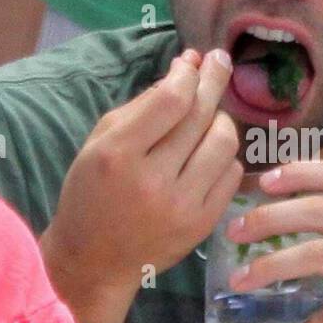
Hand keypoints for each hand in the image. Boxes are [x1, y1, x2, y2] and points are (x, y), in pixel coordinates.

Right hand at [42, 48, 241, 301]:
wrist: (95, 262)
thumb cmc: (91, 194)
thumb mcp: (99, 143)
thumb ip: (142, 104)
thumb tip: (187, 66)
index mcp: (119, 155)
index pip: (171, 101)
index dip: (188, 74)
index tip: (193, 60)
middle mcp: (153, 180)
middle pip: (201, 117)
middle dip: (213, 81)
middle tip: (219, 62)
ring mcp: (183, 206)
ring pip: (224, 143)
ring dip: (220, 120)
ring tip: (208, 115)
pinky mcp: (203, 224)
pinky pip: (231, 174)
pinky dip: (224, 155)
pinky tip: (209, 151)